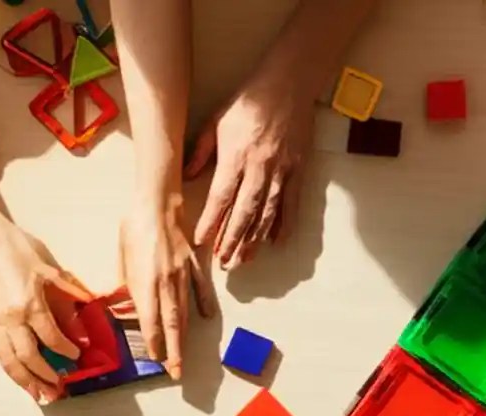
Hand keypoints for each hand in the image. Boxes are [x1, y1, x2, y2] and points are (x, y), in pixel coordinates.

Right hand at [0, 227, 89, 403]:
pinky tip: (19, 375)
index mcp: (29, 304)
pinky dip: (9, 366)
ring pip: (7, 359)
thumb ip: (67, 299)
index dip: (64, 351)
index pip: (49, 337)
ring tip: (36, 394)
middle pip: (26, 357)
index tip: (75, 359)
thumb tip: (82, 325)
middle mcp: (10, 318)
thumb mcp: (51, 270)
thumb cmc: (23, 250)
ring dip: (22, 380)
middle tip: (56, 390)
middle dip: (42, 376)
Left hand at [118, 193, 216, 378]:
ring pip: (184, 311)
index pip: (150, 320)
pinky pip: (200, 288)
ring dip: (184, 336)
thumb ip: (124, 285)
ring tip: (184, 355)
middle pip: (171, 323)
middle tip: (176, 372)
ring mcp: (182, 274)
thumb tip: (123, 305)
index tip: (155, 359)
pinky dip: (203, 305)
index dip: (153, 342)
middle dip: (173, 350)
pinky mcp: (192, 264)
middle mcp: (166, 283)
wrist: (157, 203)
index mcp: (145, 282)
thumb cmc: (133, 229)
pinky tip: (205, 319)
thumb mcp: (121, 258)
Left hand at [186, 61, 314, 270]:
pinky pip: (292, 202)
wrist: (290, 83)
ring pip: (267, 212)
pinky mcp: (298, 169)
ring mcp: (281, 170)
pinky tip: (277, 242)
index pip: (221, 196)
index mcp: (235, 155)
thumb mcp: (216, 120)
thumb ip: (201, 151)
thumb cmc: (249, 100)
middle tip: (224, 263)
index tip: (201, 241)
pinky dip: (285, 224)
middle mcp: (259, 167)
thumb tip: (187, 175)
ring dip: (255, 239)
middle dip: (232, 240)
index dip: (211, 221)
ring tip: (244, 260)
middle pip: (244, 212)